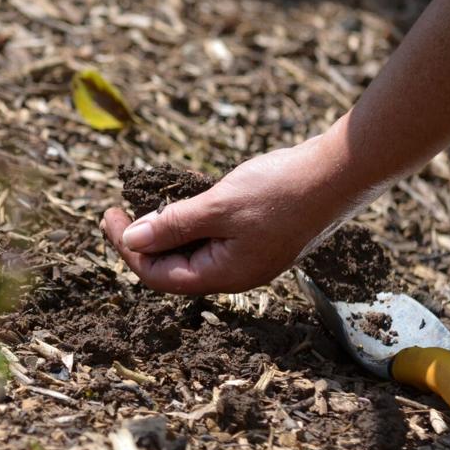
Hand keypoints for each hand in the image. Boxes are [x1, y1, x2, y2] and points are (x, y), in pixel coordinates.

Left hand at [102, 136, 353, 294]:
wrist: (340, 173)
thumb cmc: (282, 190)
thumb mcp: (218, 205)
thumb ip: (172, 226)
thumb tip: (130, 241)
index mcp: (224, 275)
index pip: (158, 276)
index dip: (127, 250)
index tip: (108, 216)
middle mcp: (235, 273)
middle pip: (173, 268)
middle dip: (142, 241)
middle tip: (118, 209)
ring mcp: (249, 257)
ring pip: (193, 250)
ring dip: (166, 230)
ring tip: (147, 202)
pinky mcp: (259, 237)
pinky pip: (214, 236)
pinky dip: (192, 221)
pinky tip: (185, 198)